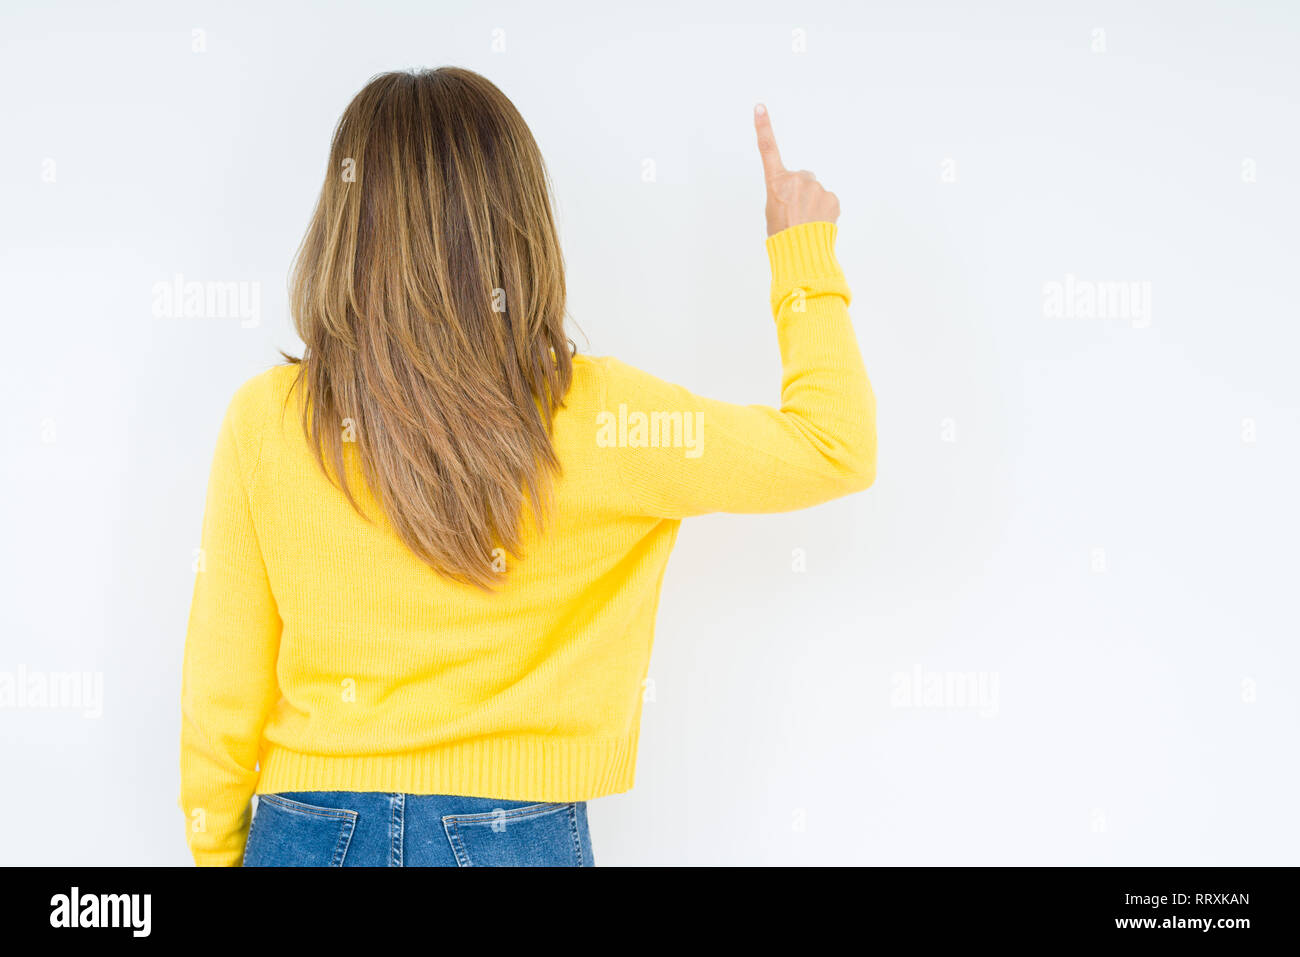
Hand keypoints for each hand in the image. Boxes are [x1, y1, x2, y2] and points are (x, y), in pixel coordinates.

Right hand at [754, 104, 839, 236]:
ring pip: (815, 191)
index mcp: (776, 183)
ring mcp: (816, 188)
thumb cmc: (782, 236)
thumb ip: (784, 193)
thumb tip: (799, 193)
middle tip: (795, 213)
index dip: (764, 128)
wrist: (801, 253)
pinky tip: (817, 223)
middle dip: (800, 191)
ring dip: (813, 203)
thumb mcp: (772, 211)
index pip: (768, 150)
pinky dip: (824, 210)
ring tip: (806, 222)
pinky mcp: (832, 198)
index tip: (760, 108)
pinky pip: (827, 200)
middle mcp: (797, 179)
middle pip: (801, 178)